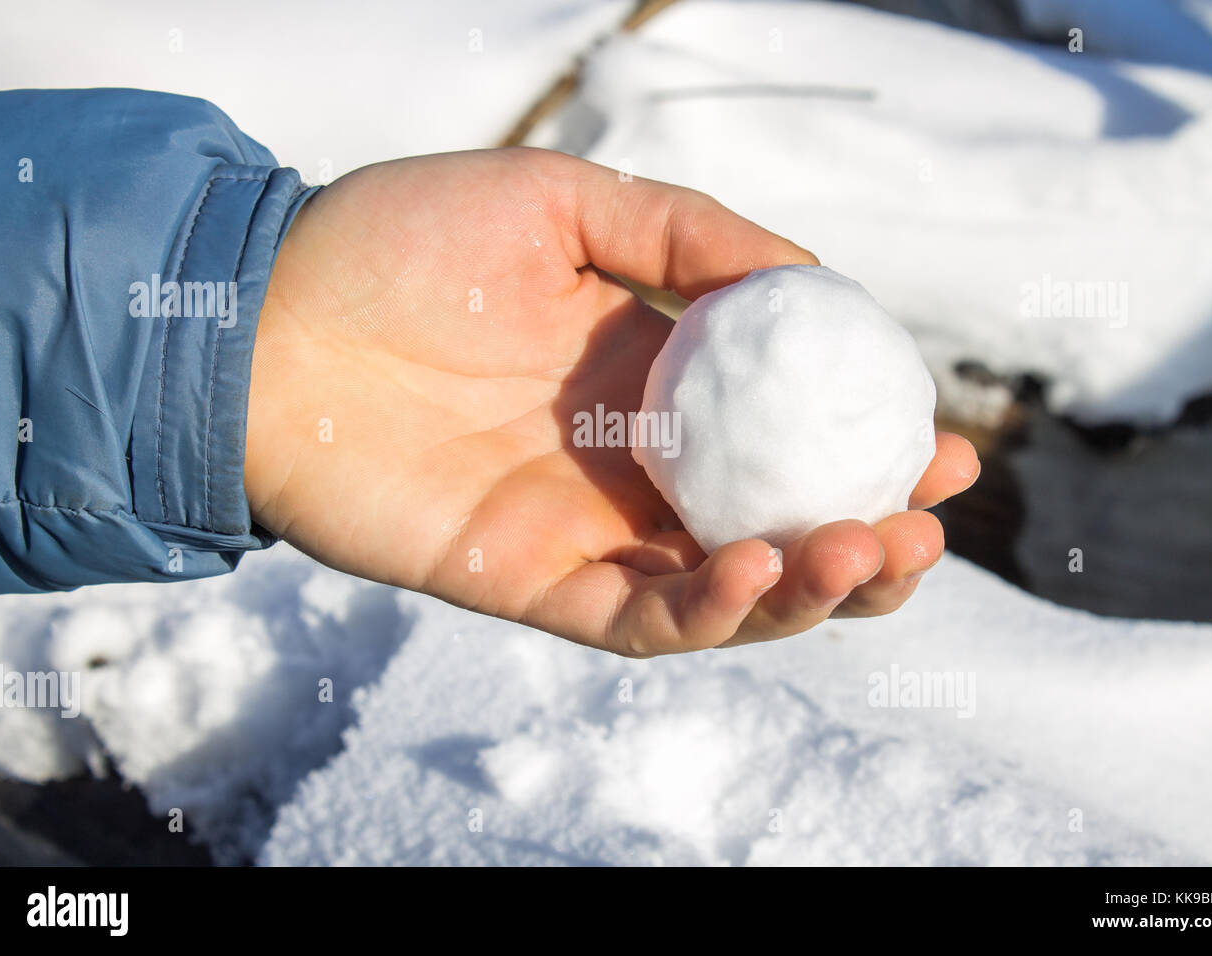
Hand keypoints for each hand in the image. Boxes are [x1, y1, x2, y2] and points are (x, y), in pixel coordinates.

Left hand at [245, 148, 978, 655]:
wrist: (264, 324)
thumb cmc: (397, 245)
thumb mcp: (559, 202)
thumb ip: (684, 233)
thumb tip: (812, 278)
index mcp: (655, 382)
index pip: (788, 430)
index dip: (871, 442)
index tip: (946, 440)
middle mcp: (637, 468)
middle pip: (779, 524)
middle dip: (868, 537)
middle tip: (930, 520)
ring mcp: (591, 532)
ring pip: (729, 591)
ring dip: (814, 586)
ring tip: (874, 549)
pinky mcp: (533, 586)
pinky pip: (641, 620)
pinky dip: (712, 610)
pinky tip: (761, 564)